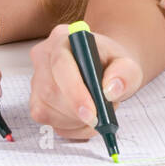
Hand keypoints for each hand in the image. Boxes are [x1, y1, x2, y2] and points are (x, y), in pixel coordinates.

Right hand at [29, 24, 141, 139]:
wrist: (107, 70)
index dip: (74, 91)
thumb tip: (110, 90)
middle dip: (77, 111)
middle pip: (50, 90)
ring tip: (97, 111)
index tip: (92, 112)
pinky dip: (71, 127)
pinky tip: (86, 119)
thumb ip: (124, 74)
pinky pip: (49, 122)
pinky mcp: (36, 101)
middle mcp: (44, 56)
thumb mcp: (128, 65)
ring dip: (76, 120)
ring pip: (46, 110)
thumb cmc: (114, 65)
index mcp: (63, 38)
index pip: (61, 64)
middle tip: (102, 115)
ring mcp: (36, 80)